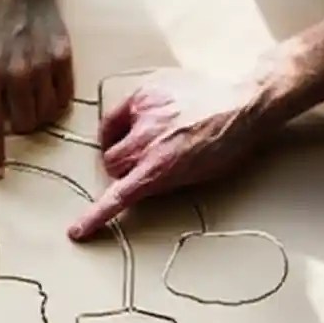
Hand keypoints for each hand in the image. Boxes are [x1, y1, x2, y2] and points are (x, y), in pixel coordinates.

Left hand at [0, 0, 72, 178]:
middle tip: (5, 117)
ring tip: (24, 108)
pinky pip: (64, 97)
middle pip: (23, 125)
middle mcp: (19, 73)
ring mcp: (44, 66)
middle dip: (14, 130)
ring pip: (45, 115)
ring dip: (34, 120)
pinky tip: (43, 97)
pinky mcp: (63, 57)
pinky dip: (54, 105)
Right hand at [68, 68, 275, 240]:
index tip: (78, 230)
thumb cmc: (228, 143)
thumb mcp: (194, 176)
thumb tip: (143, 185)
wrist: (245, 105)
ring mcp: (144, 113)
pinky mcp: (145, 92)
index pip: (118, 196)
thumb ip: (161, 181)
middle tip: (140, 166)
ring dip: (121, 144)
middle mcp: (146, 141)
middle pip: (111, 164)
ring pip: (111, 139)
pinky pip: (120, 112)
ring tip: (145, 139)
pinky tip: (146, 119)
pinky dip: (127, 120)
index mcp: (160, 168)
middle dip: (121, 169)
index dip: (95, 216)